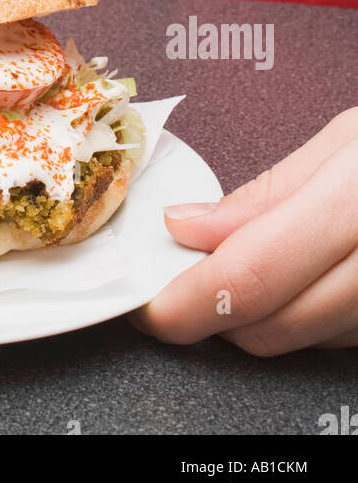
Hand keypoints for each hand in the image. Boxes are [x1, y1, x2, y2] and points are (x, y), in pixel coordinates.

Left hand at [130, 108, 357, 354]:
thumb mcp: (350, 140)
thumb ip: (268, 193)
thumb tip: (188, 227)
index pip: (251, 276)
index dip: (184, 300)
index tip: (146, 300)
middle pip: (274, 325)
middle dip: (211, 314)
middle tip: (178, 282)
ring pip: (309, 342)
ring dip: (261, 318)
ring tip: (246, 267)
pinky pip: (347, 342)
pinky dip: (312, 322)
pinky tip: (307, 282)